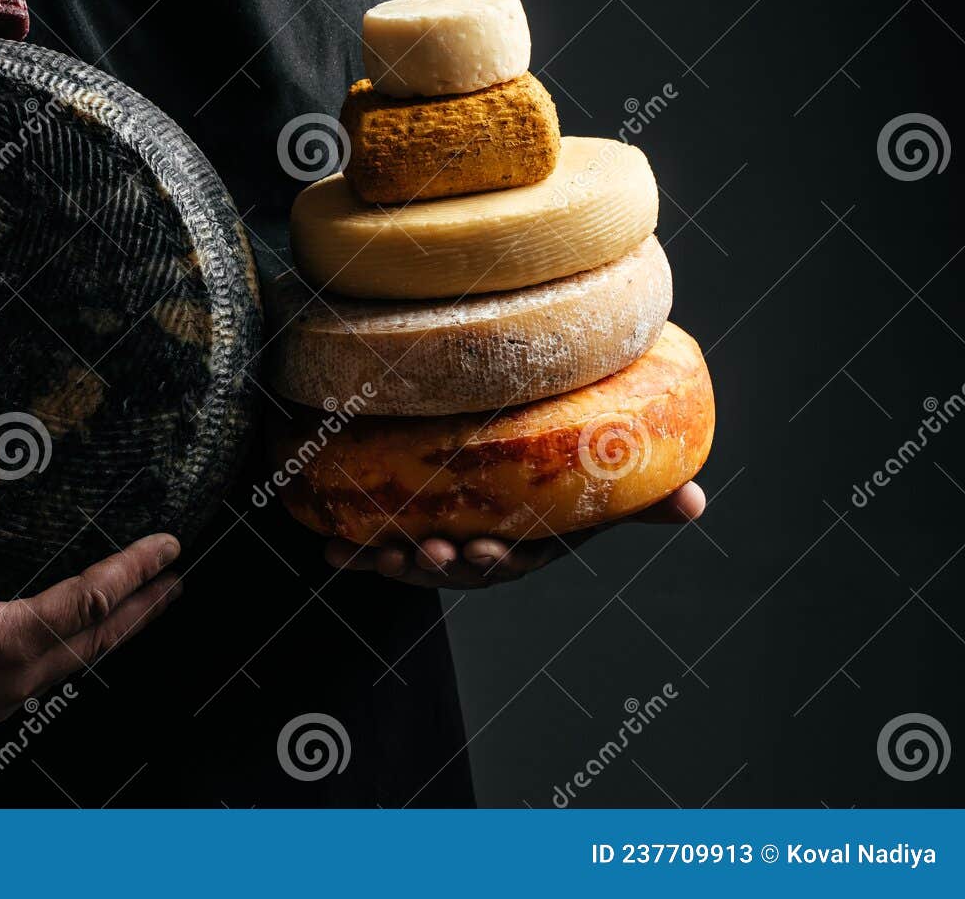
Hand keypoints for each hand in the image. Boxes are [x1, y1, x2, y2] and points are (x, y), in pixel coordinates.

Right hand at [0, 422, 182, 738]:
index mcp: (6, 646)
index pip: (92, 603)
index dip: (135, 571)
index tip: (170, 549)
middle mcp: (13, 682)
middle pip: (98, 641)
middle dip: (142, 609)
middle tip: (176, 582)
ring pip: (74, 663)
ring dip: (110, 631)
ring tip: (141, 607)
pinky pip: (45, 674)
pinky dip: (72, 648)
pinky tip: (74, 634)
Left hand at [322, 482, 706, 589]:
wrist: (516, 458)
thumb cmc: (563, 483)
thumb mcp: (602, 493)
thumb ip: (643, 499)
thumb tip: (697, 502)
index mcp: (526, 544)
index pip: (515, 560)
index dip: (499, 560)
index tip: (485, 550)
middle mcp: (482, 551)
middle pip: (460, 567)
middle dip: (443, 564)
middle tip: (429, 551)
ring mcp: (442, 544)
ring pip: (417, 560)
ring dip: (397, 560)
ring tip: (384, 553)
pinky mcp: (402, 533)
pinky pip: (376, 548)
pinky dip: (354, 553)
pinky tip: (330, 551)